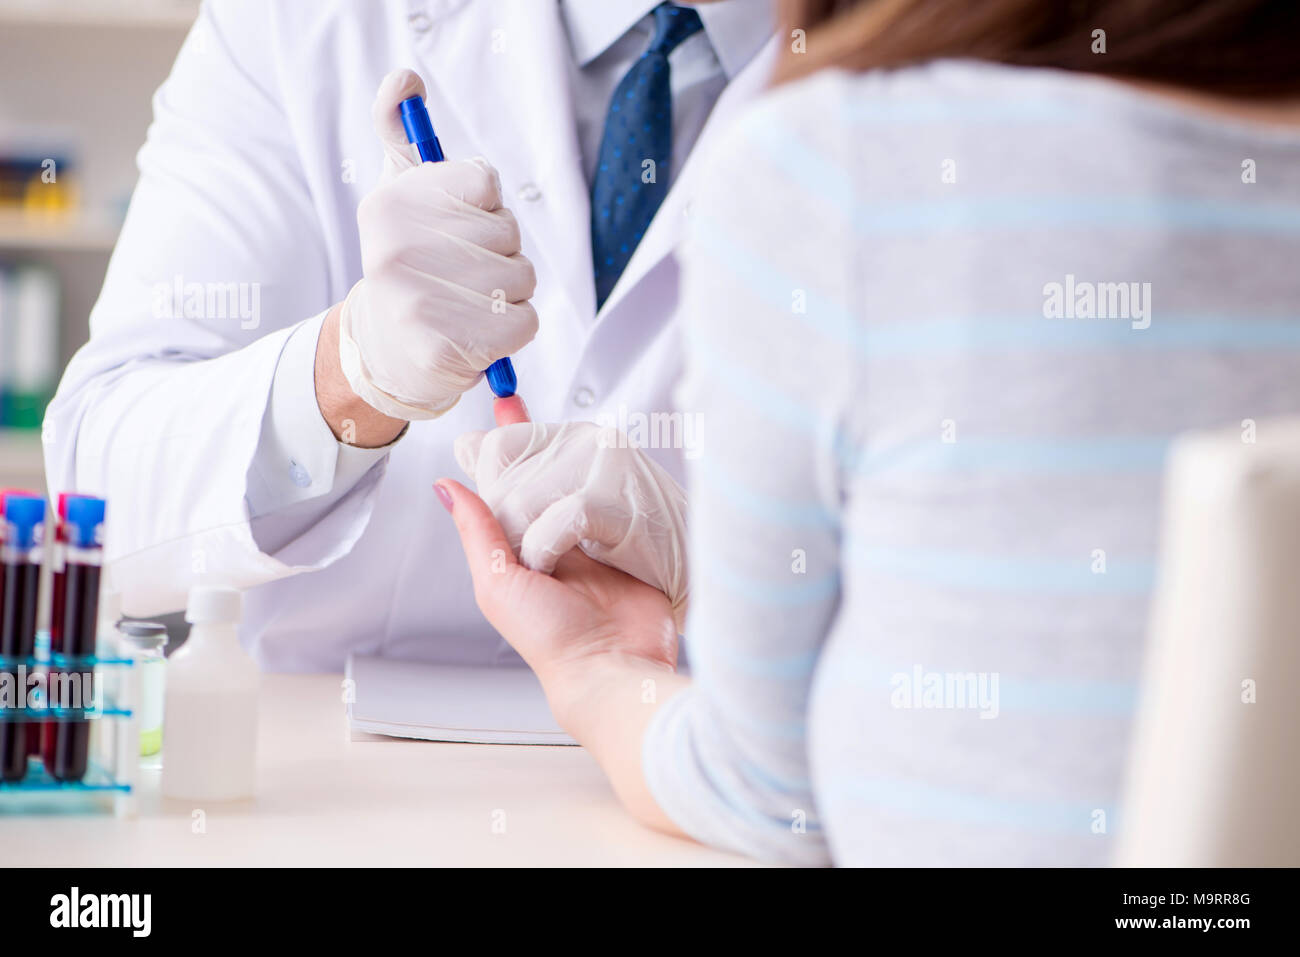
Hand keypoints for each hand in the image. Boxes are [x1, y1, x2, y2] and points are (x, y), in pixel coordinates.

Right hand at [335, 69, 538, 420]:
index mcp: (388, 206)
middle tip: (462, 274)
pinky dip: (514, 330)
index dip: (485, 207)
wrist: (388, 352)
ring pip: (523, 276)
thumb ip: (402, 136)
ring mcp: (419, 303)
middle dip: (501, 253)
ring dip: (510, 293)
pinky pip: (527, 322)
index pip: (485, 182)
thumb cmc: (408, 262)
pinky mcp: (448, 348)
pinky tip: (478, 333)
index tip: (455, 227)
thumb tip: (403, 79)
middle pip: (509, 231)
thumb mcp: (399, 195)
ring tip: (469, 303)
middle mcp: (395, 251)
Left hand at [453, 421, 689, 630]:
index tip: (506, 405)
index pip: (513, 484)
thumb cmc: (549, 639)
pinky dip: (623, 486)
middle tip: (550, 413)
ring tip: (585, 445)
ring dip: (588, 464)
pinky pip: (628, 503)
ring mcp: (601, 542)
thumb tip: (444, 484)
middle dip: (552, 446)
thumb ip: (477, 530)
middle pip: (555, 478)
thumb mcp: (498, 581)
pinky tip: (621, 470)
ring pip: (591, 485)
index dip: (509, 446)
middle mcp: (562, 541)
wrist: (613, 669)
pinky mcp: (637, 544)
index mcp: (524, 548)